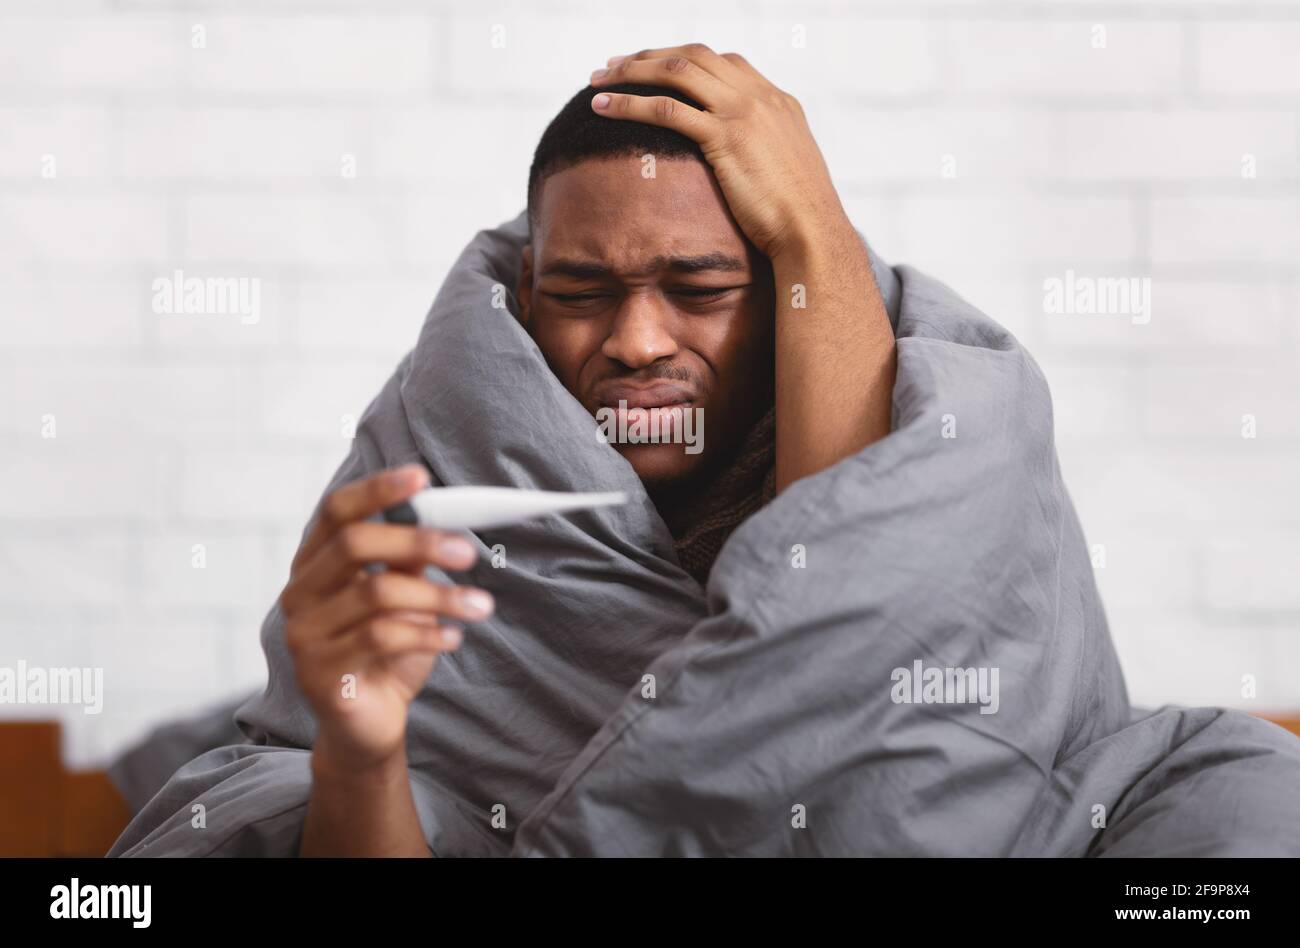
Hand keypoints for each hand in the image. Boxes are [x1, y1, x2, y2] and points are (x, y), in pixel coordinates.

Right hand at [280, 465, 494, 773]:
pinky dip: (427, 634)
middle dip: (418, 542)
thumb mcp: (403, 598)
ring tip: (480, 606)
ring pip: (376, 594)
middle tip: (467, 552)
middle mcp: (300, 594)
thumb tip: (441, 519)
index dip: (377, 490)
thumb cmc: (386, 653)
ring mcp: (304, 635)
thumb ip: (409, 561)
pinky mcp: (321, 674)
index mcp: (314, 565)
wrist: (366, 727)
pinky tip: (453, 637)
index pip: (336, 512)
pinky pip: (381, 639)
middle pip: (354, 545)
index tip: (421, 476)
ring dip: (439, 597)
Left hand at [589, 44, 850, 259]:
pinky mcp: (725, 136)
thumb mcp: (786, 174)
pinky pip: (666, 108)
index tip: (655, 69)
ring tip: (598, 80)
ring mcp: (743, 112)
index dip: (684, 61)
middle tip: (614, 65)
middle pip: (694, 57)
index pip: (724, 63)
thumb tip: (744, 168)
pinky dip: (629, 103)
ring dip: (631, 72)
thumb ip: (764, 155)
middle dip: (649, 56)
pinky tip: (602, 106)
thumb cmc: (799, 220)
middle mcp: (760, 97)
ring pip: (676, 73)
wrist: (812, 232)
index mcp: (777, 102)